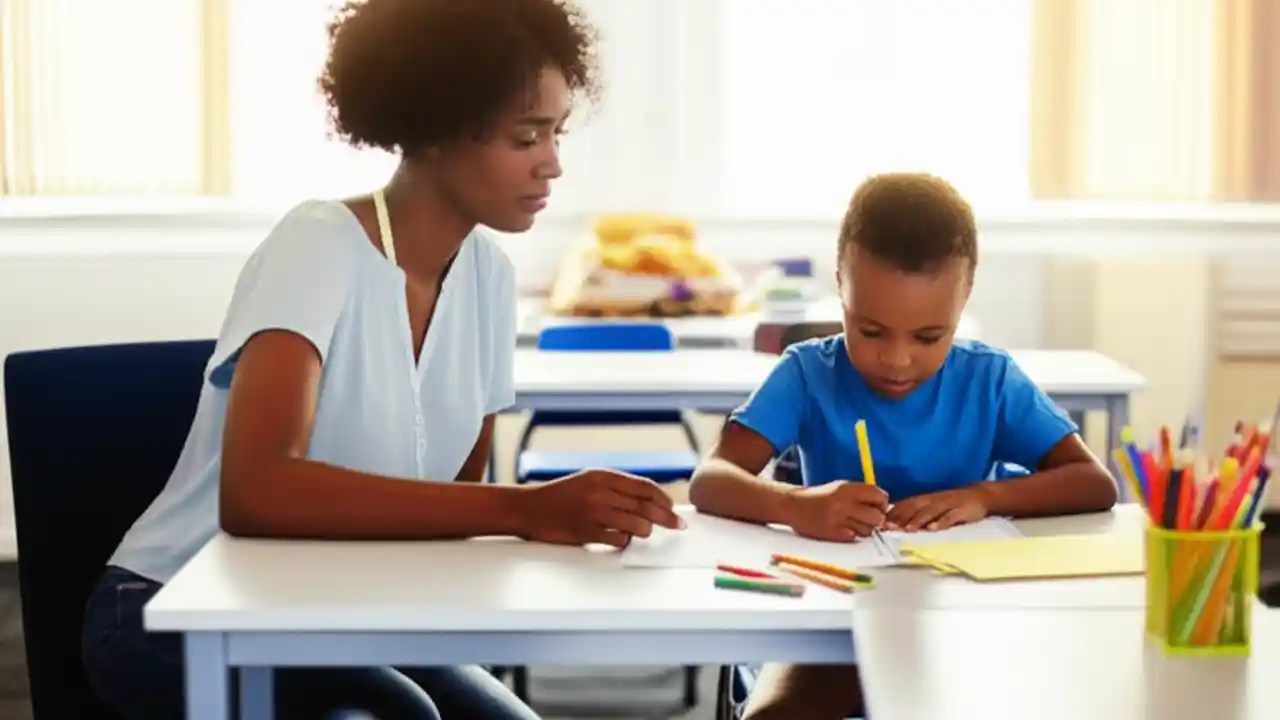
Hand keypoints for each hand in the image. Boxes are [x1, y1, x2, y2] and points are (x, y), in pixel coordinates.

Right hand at [516, 468, 683, 548]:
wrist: (528, 508)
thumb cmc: (560, 496)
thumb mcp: (589, 481)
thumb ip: (615, 488)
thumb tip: (648, 501)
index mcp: (603, 476)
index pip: (644, 487)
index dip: (663, 499)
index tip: (672, 508)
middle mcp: (601, 492)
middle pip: (645, 506)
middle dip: (666, 517)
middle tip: (678, 525)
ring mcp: (594, 512)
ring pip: (637, 524)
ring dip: (645, 531)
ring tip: (642, 533)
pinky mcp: (587, 532)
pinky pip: (619, 539)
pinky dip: (625, 541)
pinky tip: (621, 539)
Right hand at [781, 480, 888, 541]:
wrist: (792, 505)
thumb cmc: (819, 497)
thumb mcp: (840, 488)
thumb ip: (861, 495)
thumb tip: (885, 507)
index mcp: (847, 488)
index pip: (879, 496)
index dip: (882, 503)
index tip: (877, 507)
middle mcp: (844, 502)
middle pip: (877, 516)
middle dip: (876, 520)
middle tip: (869, 520)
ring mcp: (838, 519)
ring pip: (867, 530)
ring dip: (864, 530)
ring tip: (853, 525)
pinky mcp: (832, 533)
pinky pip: (854, 538)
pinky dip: (852, 536)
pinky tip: (844, 530)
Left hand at [885, 487, 989, 531]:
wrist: (979, 495)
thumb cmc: (952, 503)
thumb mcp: (934, 505)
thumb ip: (918, 511)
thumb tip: (896, 521)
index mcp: (925, 499)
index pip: (906, 504)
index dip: (893, 513)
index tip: (881, 523)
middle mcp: (934, 500)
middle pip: (915, 508)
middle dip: (901, 517)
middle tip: (889, 527)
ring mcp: (947, 505)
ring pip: (930, 512)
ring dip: (918, 520)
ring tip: (907, 529)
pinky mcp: (960, 511)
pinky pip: (950, 517)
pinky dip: (941, 522)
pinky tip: (933, 529)